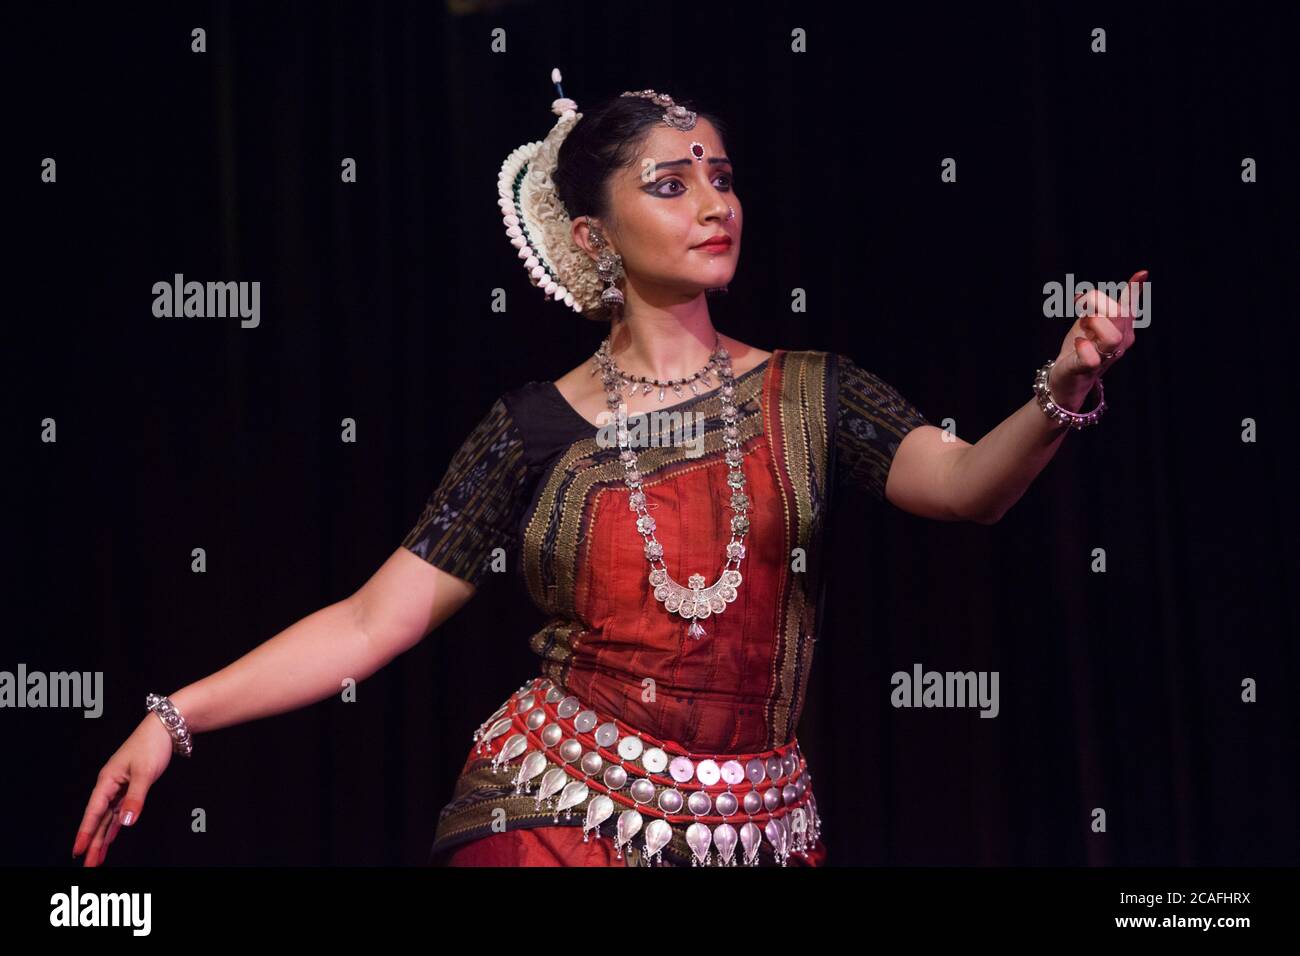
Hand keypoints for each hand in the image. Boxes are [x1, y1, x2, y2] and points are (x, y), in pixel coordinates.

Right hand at [72, 714, 175, 865]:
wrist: (165, 728)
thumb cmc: (151, 745)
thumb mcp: (144, 773)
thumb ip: (136, 798)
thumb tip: (126, 821)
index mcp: (107, 781)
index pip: (94, 812)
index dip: (86, 832)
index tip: (78, 850)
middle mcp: (110, 786)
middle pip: (99, 819)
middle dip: (93, 842)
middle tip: (89, 864)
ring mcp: (120, 787)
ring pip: (108, 818)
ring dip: (103, 837)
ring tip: (97, 858)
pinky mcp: (131, 788)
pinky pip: (119, 811)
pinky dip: (115, 826)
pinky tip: (111, 838)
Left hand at [1049, 269, 1145, 408]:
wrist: (1066, 378)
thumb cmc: (1079, 348)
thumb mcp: (1087, 323)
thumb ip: (1092, 308)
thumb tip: (1083, 294)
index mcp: (1122, 329)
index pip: (1130, 307)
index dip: (1135, 290)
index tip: (1142, 273)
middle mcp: (1120, 343)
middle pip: (1119, 314)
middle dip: (1097, 302)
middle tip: (1081, 306)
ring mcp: (1106, 356)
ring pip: (1112, 336)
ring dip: (1093, 323)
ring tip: (1082, 326)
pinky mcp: (1088, 369)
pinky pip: (1092, 358)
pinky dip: (1084, 347)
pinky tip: (1079, 343)